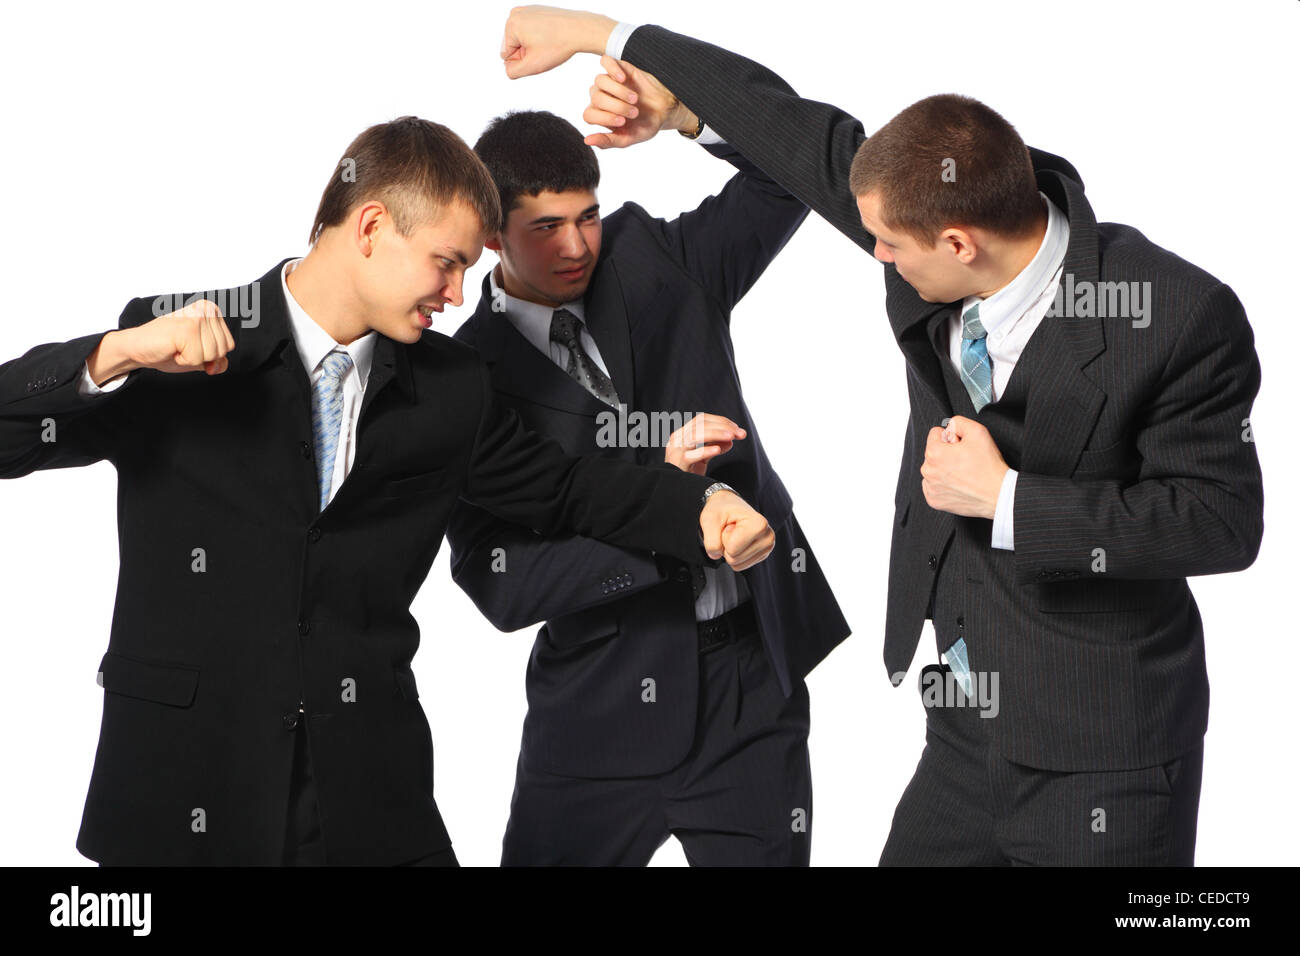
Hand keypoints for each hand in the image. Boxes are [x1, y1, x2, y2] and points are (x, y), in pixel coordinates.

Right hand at [107, 300, 235, 378]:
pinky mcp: (187, 328)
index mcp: (212, 311)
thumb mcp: (200, 357)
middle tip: (182, 346)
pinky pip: (198, 358)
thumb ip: (218, 360)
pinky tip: (172, 348)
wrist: (138, 347)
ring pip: (212, 355)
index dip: (209, 354)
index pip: (229, 345)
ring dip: (192, 358)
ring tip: (177, 346)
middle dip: (202, 357)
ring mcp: (197, 317)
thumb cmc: (168, 349)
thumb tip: (220, 365)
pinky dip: (183, 360)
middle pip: (223, 350)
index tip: (190, 345)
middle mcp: (206, 309)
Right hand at [500, 5, 616, 78]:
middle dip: (527, 52)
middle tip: (545, 49)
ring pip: (523, 39)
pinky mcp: (536, 10)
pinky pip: (531, 31)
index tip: (538, 54)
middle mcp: (516, 13)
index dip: (522, 61)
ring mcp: (526, 10)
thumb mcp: (532, 66)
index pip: (506, 55)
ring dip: (533, 46)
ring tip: (548, 42)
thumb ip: (512, 71)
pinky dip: (540, 37)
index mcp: (511, 24)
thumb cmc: (558, 45)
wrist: (581, 29)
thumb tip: (508, 68)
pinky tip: (551, 36)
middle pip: (514, 45)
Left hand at [583, 55, 695, 148]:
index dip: (604, 118)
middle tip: (634, 112)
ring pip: (599, 80)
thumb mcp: (628, 138)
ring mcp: (609, 81)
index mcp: (599, 115)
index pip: (588, 115)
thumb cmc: (645, 125)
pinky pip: (605, 61)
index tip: (623, 121)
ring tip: (634, 99)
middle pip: (596, 97)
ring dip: (618, 91)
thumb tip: (587, 141)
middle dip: (616, 106)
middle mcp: (601, 97)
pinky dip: (612, 69)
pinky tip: (623, 79)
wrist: (665, 110)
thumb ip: (608, 141)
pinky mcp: (619, 67)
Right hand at [664, 413, 745, 474]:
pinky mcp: (678, 465)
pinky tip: (717, 449)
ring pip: (695, 436)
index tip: (736, 427)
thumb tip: (731, 439)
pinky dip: (705, 451)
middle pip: (700, 425)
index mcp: (682, 434)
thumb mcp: (702, 457)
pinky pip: (691, 456)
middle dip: (723, 427)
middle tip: (740, 433)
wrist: (675, 490)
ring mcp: (676, 451)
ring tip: (731, 437)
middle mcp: (677, 439)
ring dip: (716, 434)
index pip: (701, 419)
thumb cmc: (688, 472)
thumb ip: (714, 446)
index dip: (720, 421)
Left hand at [699, 489, 773, 570]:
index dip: (724, 537)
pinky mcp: (762, 554)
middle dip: (726, 545)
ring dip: (729, 550)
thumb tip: (715, 556)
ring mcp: (766, 547)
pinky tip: (738, 540)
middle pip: (734, 559)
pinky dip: (734, 554)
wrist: (729, 505)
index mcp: (759, 524)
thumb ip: (710, 540)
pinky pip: (740, 566)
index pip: (732, 549)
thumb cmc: (722, 509)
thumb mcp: (709, 519)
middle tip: (730, 530)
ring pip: (736, 565)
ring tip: (734, 535)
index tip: (729, 525)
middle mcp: (767, 537)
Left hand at [919, 415, 1008, 518]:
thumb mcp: (977, 431)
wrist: (998, 494)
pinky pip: (934, 486)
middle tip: (966, 460)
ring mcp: (930, 488)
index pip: (935, 434)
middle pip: (933, 452)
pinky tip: (959, 484)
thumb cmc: (988, 465)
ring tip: (964, 473)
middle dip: (947, 453)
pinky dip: (944, 484)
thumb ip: (958, 422)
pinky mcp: (934, 501)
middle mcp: (928, 471)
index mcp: (934, 453)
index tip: (962, 446)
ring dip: (945, 469)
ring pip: (933, 470)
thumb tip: (949, 426)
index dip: (952, 436)